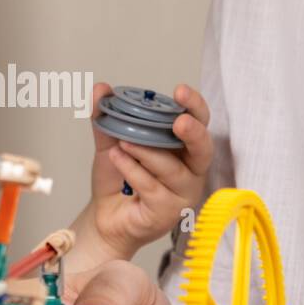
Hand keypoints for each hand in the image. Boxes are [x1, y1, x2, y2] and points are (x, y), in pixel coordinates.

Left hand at [83, 81, 212, 258]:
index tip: (179, 91)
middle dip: (193, 132)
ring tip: (122, 143)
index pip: (199, 121)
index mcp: (183, 147)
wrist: (103, 216)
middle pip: (203, 148)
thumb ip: (106, 117)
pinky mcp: (168, 212)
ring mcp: (183, 193)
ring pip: (172, 169)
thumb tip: (100, 88)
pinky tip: (117, 159)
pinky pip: (153, 188)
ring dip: (147, 152)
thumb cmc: (117, 180)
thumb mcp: (110, 142)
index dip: (194, 105)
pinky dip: (133, 171)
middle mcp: (191, 169)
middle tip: (178, 122)